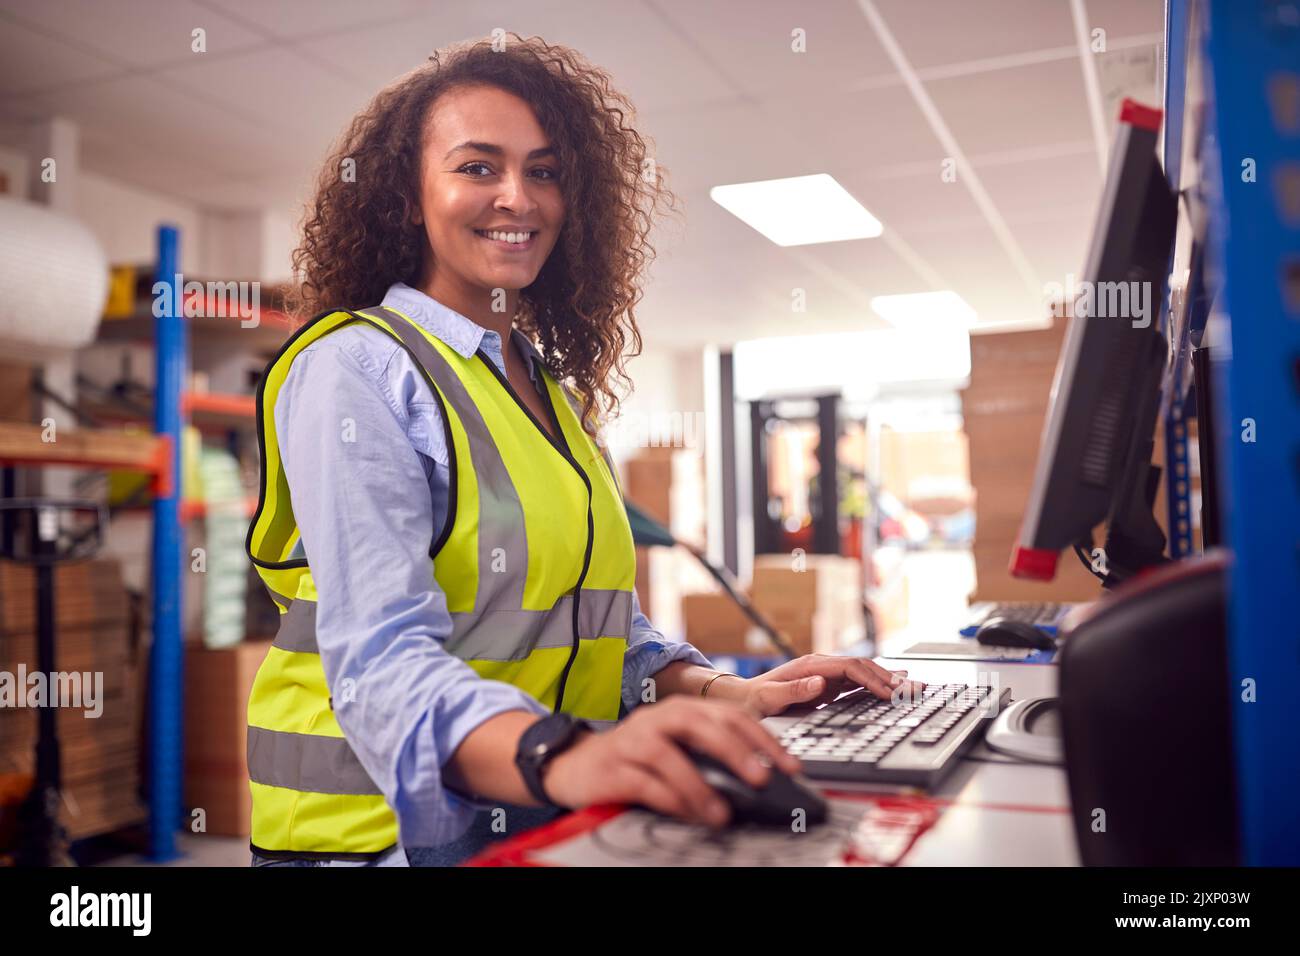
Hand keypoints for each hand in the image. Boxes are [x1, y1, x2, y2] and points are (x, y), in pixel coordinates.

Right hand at [540, 697, 802, 826]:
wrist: (573, 764)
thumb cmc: (634, 758)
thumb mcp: (675, 749)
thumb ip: (709, 756)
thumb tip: (759, 778)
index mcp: (679, 710)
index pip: (729, 715)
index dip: (762, 738)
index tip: (789, 766)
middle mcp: (656, 719)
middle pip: (700, 724)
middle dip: (736, 751)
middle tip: (762, 779)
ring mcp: (631, 741)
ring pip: (669, 755)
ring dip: (699, 785)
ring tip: (722, 813)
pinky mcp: (611, 768)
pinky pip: (643, 783)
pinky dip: (668, 800)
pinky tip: (686, 815)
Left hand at [722, 654, 925, 717]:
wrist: (742, 699)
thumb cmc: (753, 701)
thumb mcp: (768, 698)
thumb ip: (793, 691)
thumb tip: (820, 682)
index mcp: (811, 666)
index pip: (851, 668)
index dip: (872, 680)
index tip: (889, 695)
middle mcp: (821, 666)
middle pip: (863, 667)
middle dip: (890, 678)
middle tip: (915, 690)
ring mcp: (826, 674)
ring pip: (864, 673)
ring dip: (888, 680)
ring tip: (914, 688)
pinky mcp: (827, 684)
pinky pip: (857, 682)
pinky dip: (878, 684)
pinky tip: (894, 687)